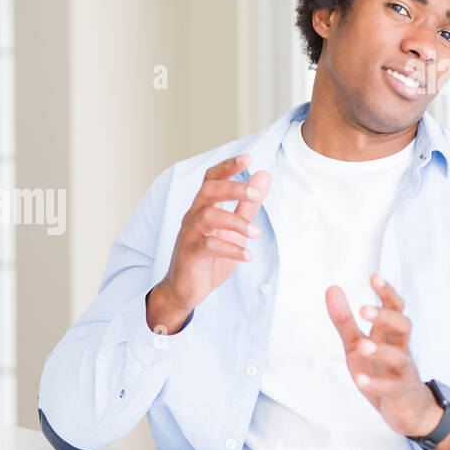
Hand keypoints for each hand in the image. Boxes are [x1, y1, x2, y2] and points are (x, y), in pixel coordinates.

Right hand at [149, 154, 270, 332]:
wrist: (185, 290)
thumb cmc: (209, 259)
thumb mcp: (235, 231)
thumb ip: (248, 205)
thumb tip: (264, 175)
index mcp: (203, 208)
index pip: (211, 179)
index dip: (227, 167)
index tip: (248, 158)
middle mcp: (193, 217)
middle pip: (208, 191)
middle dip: (233, 188)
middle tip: (255, 194)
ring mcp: (189, 236)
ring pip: (208, 216)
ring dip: (236, 222)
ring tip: (256, 233)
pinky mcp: (189, 255)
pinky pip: (209, 246)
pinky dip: (231, 249)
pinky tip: (247, 255)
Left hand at [324, 273, 441, 437]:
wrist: (410, 411)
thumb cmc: (382, 372)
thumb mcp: (357, 345)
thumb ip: (345, 320)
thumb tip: (332, 289)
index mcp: (390, 336)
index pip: (396, 309)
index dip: (387, 293)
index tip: (373, 277)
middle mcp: (400, 350)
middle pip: (403, 327)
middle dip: (386, 317)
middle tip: (365, 309)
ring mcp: (402, 372)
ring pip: (399, 357)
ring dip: (381, 350)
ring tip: (363, 345)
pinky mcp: (400, 394)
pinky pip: (392, 388)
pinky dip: (376, 383)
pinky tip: (360, 380)